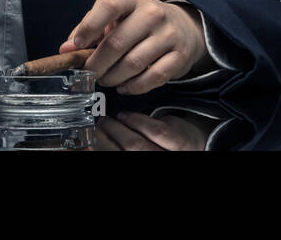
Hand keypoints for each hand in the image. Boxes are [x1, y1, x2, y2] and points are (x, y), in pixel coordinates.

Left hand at [60, 0, 208, 93]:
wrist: (185, 27)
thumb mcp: (118, 17)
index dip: (88, 26)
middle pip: (117, 43)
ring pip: (133, 63)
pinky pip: (153, 78)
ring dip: (113, 77)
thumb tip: (66, 48)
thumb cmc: (141, 22)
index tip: (75, 45)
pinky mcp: (179, 56)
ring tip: (105, 80)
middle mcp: (152, 14)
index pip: (108, 6)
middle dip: (97, 64)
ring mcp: (168, 35)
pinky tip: (124, 87)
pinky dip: (134, 87)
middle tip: (89, 73)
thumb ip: (90, 28)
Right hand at [94, 110, 213, 150]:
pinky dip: (136, 122)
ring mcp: (168, 156)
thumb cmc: (159, 147)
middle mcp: (153, 162)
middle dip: (103, 142)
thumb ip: (121, 146)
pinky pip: (155, 131)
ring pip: (136, 146)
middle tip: (92, 128)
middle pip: (123, 156)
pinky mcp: (180, 143)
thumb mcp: (140, 150)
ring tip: (105, 121)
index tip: (86, 140)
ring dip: (116, 131)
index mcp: (138, 164)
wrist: (195, 143)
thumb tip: (91, 141)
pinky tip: (124, 115)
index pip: (113, 159)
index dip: (99, 150)